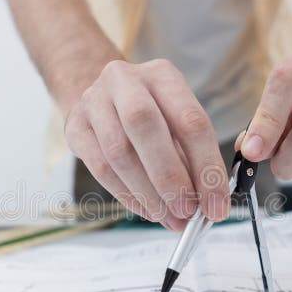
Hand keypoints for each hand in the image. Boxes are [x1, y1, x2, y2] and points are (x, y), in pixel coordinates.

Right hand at [64, 59, 230, 229]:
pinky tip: (145, 209)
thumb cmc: (151, 115)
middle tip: (186, 211)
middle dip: (170, 177)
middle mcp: (125, 80)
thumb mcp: (177, 122)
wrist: (102, 99)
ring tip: (167, 217)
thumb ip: (194, 160)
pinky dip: (126, 195)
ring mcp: (94, 101)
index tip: (216, 206)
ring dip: (147, 192)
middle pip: (145, 126)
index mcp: (162, 75)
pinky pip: (100, 167)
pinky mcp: (75, 126)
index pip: (191, 121)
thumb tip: (208, 205)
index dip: (207, 168)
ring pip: (119, 151)